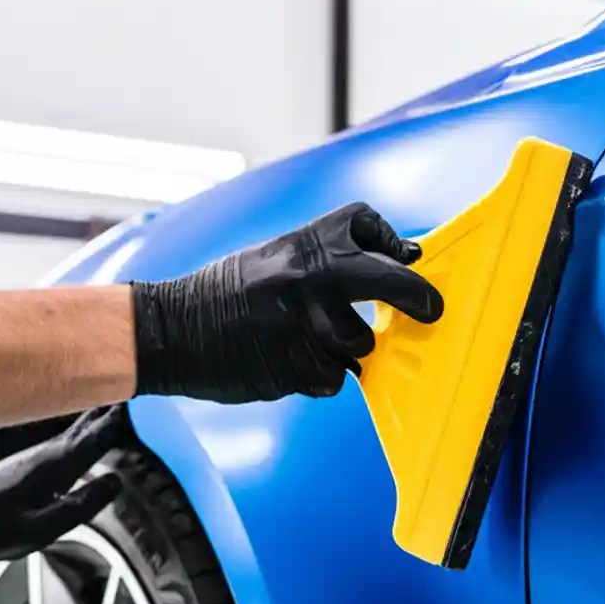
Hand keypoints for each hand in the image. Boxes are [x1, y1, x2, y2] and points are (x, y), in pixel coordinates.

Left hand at [0, 405, 128, 562]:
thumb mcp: (40, 528)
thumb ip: (81, 505)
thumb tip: (116, 482)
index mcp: (54, 467)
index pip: (96, 437)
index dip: (118, 419)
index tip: (136, 398)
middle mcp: (48, 454)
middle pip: (88, 425)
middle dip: (111, 408)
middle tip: (133, 385)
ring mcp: (38, 456)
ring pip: (76, 428)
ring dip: (97, 414)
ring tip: (118, 401)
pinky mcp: (30, 462)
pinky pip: (66, 436)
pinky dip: (82, 426)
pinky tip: (86, 425)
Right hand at [130, 202, 442, 402]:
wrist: (171, 330)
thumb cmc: (228, 293)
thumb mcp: (274, 258)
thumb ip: (325, 259)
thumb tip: (395, 262)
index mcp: (302, 244)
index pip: (366, 225)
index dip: (390, 240)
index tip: (406, 257)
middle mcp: (309, 277)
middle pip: (388, 281)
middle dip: (416, 297)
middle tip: (433, 310)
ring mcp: (305, 323)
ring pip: (360, 344)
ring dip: (346, 350)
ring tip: (308, 341)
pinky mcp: (296, 366)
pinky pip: (334, 378)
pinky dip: (321, 376)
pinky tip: (290, 362)